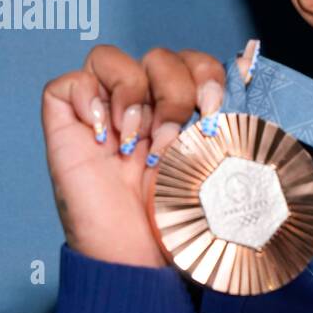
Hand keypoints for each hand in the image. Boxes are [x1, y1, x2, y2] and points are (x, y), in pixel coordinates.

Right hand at [40, 41, 258, 266]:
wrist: (142, 255)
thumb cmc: (178, 217)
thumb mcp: (215, 158)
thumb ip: (229, 112)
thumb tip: (247, 61)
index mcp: (182, 112)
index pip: (194, 62)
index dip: (207, 75)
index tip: (214, 110)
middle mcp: (143, 107)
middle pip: (159, 57)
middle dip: (174, 92)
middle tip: (172, 138)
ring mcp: (103, 113)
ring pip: (110, 58)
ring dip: (132, 94)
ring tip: (135, 141)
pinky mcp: (65, 125)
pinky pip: (69, 82)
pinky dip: (87, 97)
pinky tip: (103, 135)